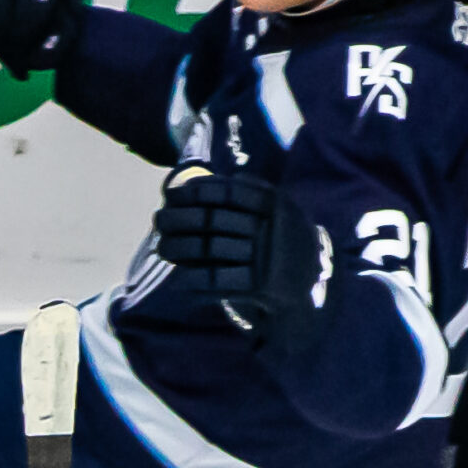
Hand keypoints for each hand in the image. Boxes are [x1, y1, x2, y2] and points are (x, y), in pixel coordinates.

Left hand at [148, 170, 328, 358]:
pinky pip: (220, 281)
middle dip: (180, 219)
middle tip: (157, 220)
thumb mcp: (275, 211)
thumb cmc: (280, 242)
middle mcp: (272, 227)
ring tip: (161, 248)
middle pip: (214, 219)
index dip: (197, 191)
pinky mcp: (263, 286)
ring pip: (212, 248)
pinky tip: (179, 278)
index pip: (228, 192)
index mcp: (276, 203)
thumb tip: (197, 181)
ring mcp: (267, 257)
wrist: (311, 285)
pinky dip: (197, 279)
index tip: (172, 195)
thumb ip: (247, 193)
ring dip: (181, 248)